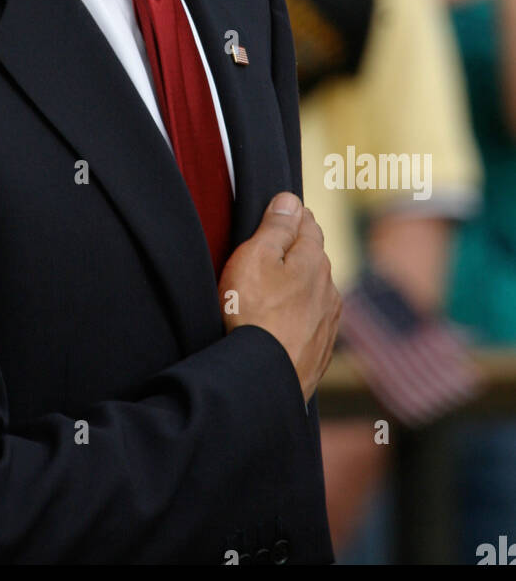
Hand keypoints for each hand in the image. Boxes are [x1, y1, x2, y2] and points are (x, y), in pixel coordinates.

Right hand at [218, 192, 340, 402]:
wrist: (262, 379)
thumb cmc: (252, 314)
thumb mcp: (255, 257)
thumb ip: (276, 227)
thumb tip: (291, 201)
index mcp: (314, 260)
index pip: (307, 224)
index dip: (290, 215)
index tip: (278, 213)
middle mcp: (328, 289)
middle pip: (313, 258)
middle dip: (296, 251)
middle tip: (270, 249)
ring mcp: (327, 323)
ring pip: (314, 292)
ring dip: (298, 287)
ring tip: (272, 290)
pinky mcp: (320, 352)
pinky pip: (311, 323)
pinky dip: (298, 317)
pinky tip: (280, 324)